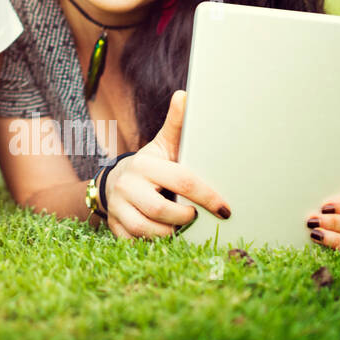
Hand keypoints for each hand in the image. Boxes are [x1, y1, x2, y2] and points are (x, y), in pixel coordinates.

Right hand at [103, 90, 230, 239]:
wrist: (114, 183)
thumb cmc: (149, 167)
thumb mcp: (162, 147)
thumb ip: (176, 125)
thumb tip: (185, 95)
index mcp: (144, 164)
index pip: (182, 180)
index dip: (207, 196)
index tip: (224, 209)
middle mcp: (126, 185)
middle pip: (161, 210)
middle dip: (184, 219)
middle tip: (194, 217)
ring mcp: (117, 207)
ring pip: (146, 231)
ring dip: (169, 234)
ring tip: (179, 228)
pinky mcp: (114, 227)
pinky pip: (135, 243)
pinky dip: (153, 244)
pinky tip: (164, 237)